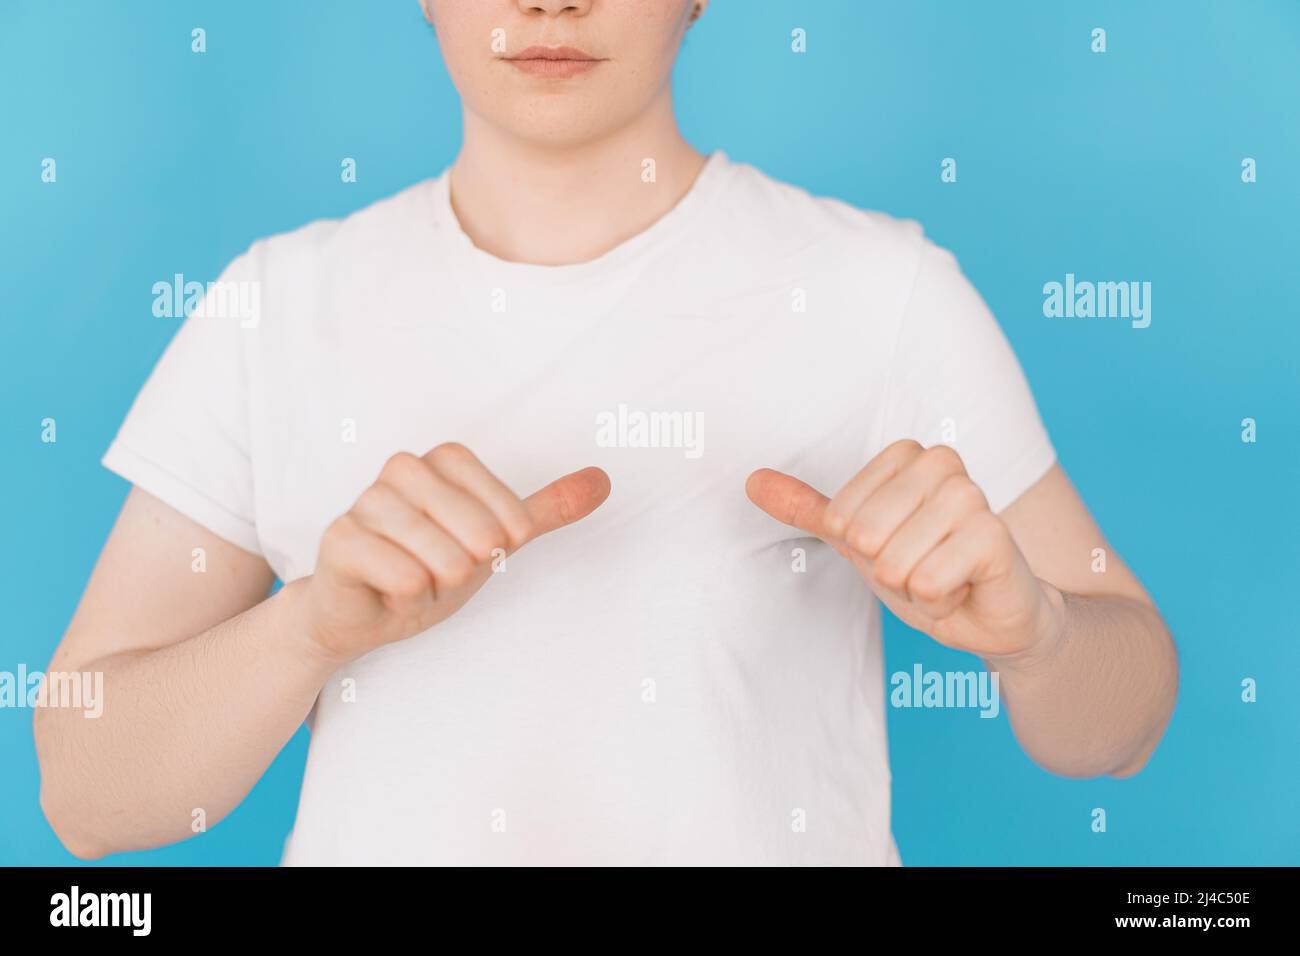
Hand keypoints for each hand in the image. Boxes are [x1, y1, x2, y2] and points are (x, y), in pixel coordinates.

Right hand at [299, 443, 609, 664]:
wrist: (362, 613)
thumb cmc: (428, 568)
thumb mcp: (497, 540)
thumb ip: (547, 510)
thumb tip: (603, 481)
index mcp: (443, 460)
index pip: (507, 508)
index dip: (501, 541)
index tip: (474, 550)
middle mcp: (402, 469)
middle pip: (479, 534)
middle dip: (468, 568)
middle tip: (438, 571)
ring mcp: (367, 501)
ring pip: (444, 559)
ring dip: (437, 585)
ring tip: (413, 580)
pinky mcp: (340, 539)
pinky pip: (406, 578)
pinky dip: (407, 597)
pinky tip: (386, 589)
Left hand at [746, 440, 1061, 660]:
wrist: (989, 616)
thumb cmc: (926, 568)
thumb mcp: (857, 541)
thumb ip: (809, 509)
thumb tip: (753, 481)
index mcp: (906, 455)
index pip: (839, 515)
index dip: (860, 548)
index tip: (897, 547)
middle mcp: (942, 464)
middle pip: (863, 536)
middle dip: (885, 570)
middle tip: (921, 567)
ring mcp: (972, 496)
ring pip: (894, 563)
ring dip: (912, 588)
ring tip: (943, 577)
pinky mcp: (993, 536)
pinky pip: (927, 583)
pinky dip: (938, 603)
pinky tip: (963, 590)